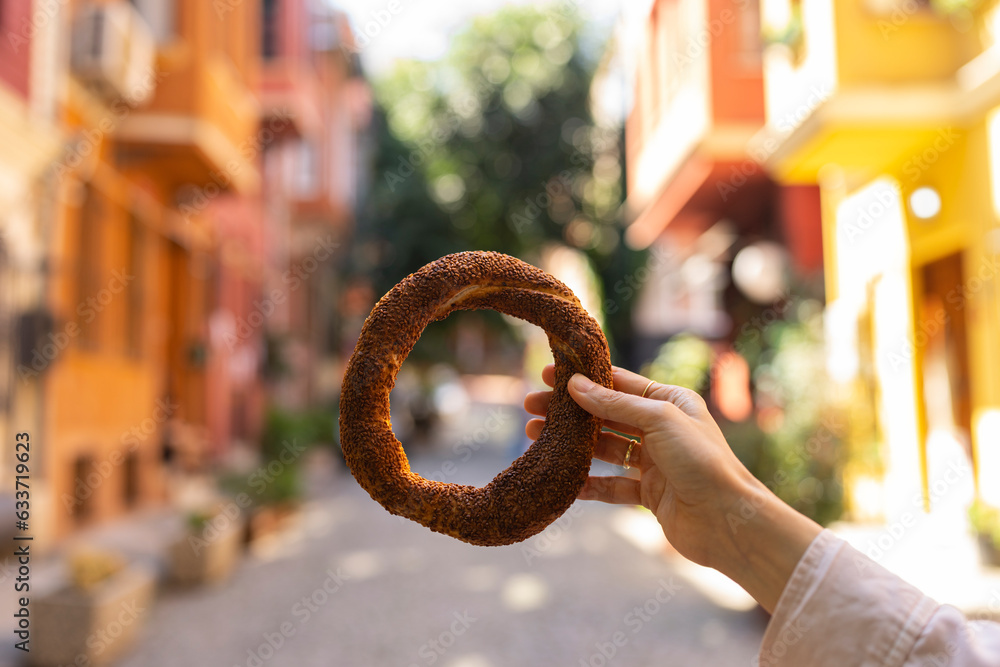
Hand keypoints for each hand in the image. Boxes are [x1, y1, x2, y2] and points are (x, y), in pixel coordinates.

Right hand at [524, 364, 821, 611]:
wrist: (727, 521)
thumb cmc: (702, 461)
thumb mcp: (659, 420)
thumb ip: (614, 403)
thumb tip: (576, 385)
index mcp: (669, 402)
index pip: (618, 384)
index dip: (583, 379)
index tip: (548, 376)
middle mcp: (661, 429)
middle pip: (605, 415)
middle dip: (569, 412)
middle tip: (531, 408)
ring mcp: (653, 462)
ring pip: (603, 448)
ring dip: (572, 444)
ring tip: (536, 437)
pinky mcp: (648, 494)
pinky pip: (610, 485)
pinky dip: (586, 483)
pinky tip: (562, 478)